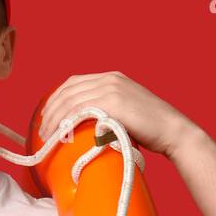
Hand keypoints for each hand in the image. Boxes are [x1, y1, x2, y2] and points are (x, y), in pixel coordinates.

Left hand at [37, 71, 198, 160]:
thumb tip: (83, 124)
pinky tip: (60, 135)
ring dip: (54, 119)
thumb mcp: (125, 111)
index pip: (73, 83)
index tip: (47, 116)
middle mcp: (109, 79)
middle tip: (42, 130)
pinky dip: (65, 122)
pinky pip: (80, 110)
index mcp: (112, 78)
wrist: (173, 131)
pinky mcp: (113, 102)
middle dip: (50, 110)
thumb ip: (106, 110)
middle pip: (67, 91)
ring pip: (70, 101)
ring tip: (47, 136)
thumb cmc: (150, 129)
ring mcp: (111, 89)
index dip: (56, 99)